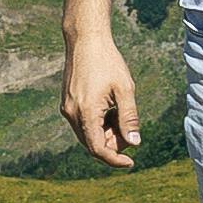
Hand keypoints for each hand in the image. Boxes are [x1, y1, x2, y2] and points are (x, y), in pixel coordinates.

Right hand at [61, 29, 139, 167]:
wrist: (85, 39)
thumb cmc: (107, 61)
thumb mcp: (125, 89)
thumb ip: (129, 118)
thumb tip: (134, 144)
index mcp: (86, 112)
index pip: (98, 149)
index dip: (115, 160)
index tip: (130, 163)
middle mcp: (72, 113)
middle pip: (92, 144)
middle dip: (113, 144)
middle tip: (130, 130)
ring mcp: (67, 108)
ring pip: (87, 135)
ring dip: (106, 133)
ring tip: (119, 112)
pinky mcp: (67, 103)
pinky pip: (83, 124)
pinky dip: (98, 124)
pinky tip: (109, 108)